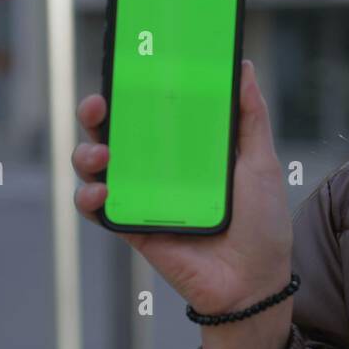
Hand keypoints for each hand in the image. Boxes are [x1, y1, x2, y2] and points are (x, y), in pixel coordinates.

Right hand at [72, 60, 293, 317]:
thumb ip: (251, 117)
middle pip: (114, 132)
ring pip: (96, 167)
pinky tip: (103, 190)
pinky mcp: (132, 228)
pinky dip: (90, 197)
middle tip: (98, 103)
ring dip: (86, 153)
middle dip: (96, 112)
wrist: (255, 282)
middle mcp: (158, 168)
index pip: (151, 110)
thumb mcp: (260, 162)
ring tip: (101, 153)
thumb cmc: (262, 222)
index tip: (123, 67)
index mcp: (187, 148)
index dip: (131, 88)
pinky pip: (98, 209)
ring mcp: (142, 197)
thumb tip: (243, 67)